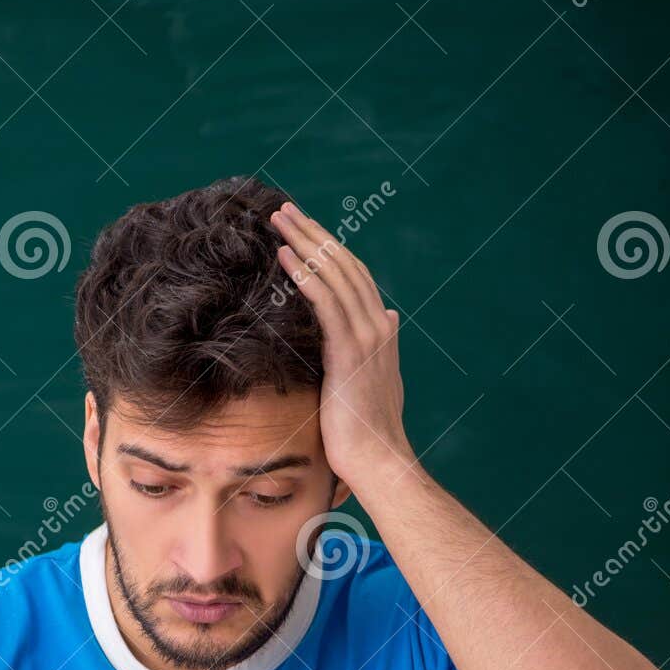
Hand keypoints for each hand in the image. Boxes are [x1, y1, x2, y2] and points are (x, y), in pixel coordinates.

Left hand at [270, 200, 414, 490]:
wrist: (378, 460)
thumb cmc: (367, 430)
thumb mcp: (375, 378)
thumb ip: (379, 345)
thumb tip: (391, 317)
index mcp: (381, 329)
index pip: (354, 275)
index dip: (329, 248)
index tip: (302, 228)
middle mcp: (377, 325)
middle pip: (344, 264)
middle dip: (313, 233)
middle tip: (284, 209)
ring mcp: (366, 336)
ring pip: (334, 275)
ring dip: (305, 243)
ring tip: (278, 220)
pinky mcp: (350, 351)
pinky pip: (326, 301)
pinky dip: (306, 274)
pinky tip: (285, 256)